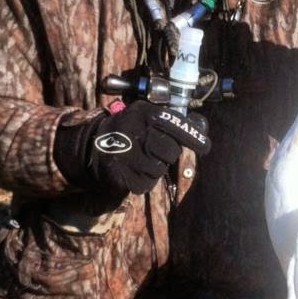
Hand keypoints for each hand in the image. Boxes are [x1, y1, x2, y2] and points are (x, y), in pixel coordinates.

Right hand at [55, 101, 209, 195]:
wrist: (92, 145)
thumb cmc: (128, 130)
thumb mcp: (144, 115)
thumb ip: (169, 120)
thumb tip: (200, 127)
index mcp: (144, 114)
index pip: (175, 124)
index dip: (194, 136)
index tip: (205, 146)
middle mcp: (135, 132)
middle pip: (171, 151)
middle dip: (168, 154)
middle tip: (157, 150)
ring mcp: (127, 155)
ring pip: (159, 169)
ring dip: (155, 167)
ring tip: (141, 159)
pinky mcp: (121, 175)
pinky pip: (146, 184)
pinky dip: (144, 180)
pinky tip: (134, 170)